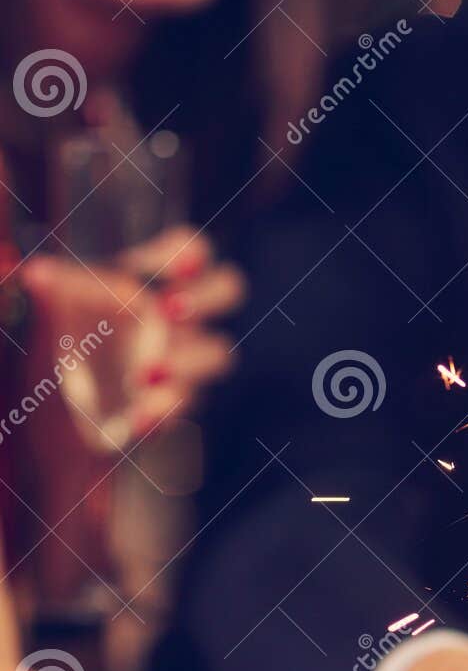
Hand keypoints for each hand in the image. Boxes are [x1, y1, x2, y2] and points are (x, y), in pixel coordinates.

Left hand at [20, 226, 244, 439]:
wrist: (70, 399)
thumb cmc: (78, 332)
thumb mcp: (65, 304)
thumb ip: (62, 289)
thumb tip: (37, 274)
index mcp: (156, 279)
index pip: (193, 251)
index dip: (192, 254)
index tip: (180, 268)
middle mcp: (181, 315)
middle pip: (226, 288)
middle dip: (206, 297)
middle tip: (167, 310)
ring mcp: (185, 356)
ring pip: (216, 354)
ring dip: (187, 362)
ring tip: (145, 375)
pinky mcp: (174, 399)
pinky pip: (182, 406)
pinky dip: (161, 412)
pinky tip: (138, 419)